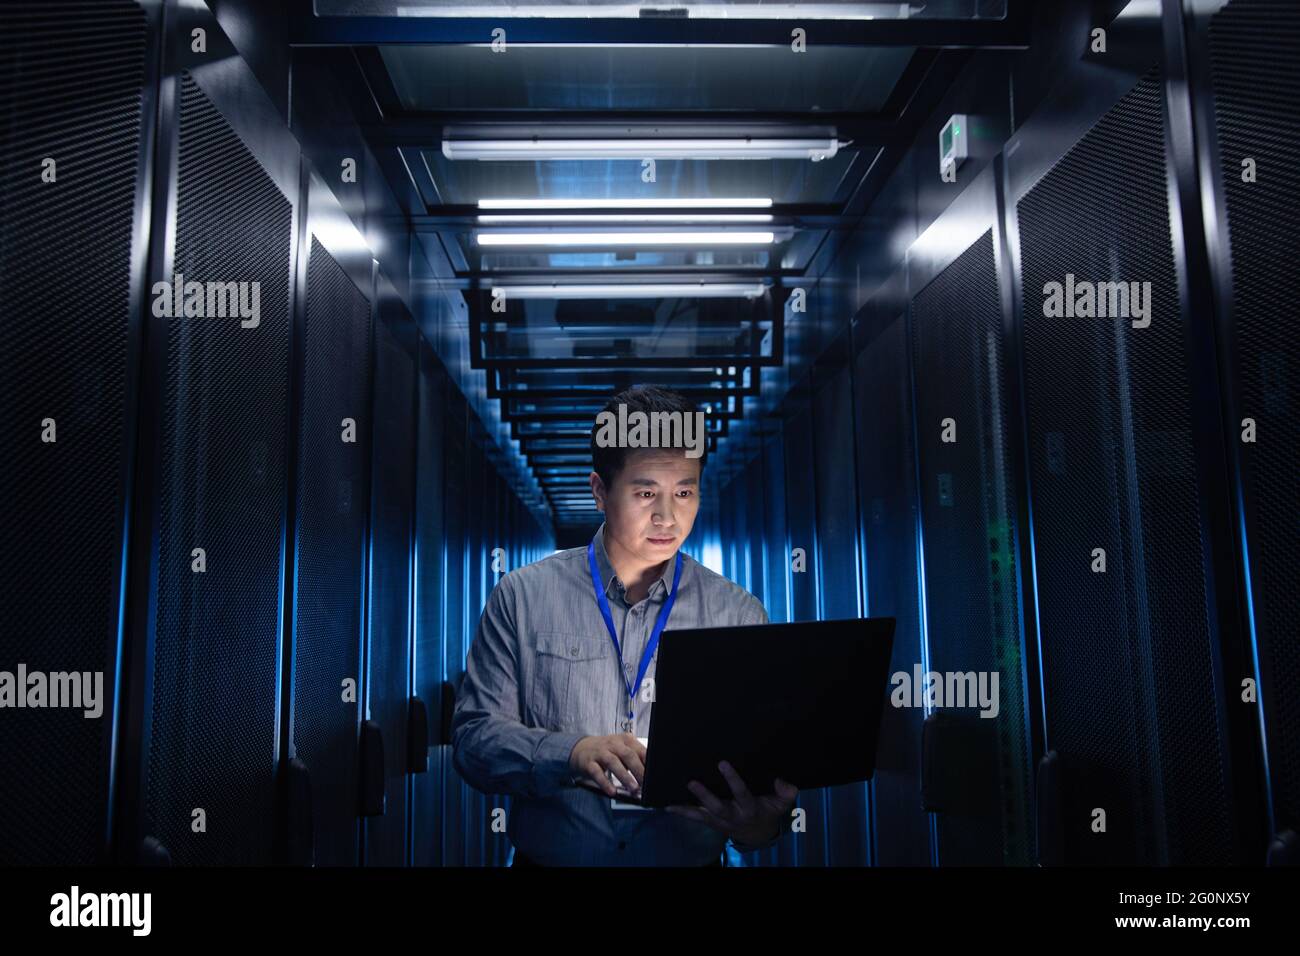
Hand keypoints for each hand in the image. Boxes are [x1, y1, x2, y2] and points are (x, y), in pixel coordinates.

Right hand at [568, 733, 645, 796]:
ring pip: (613, 762)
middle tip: (646, 784)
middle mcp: (613, 744)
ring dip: (625, 776)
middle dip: (639, 770)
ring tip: (633, 788)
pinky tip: (612, 791)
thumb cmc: (608, 751)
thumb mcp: (623, 750)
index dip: (648, 763)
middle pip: (628, 755)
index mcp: (626, 740)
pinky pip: (597, 773)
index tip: (654, 776)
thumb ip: (636, 760)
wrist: (582, 748)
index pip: (640, 750)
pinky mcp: (589, 763)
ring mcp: (600, 752)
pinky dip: (605, 783)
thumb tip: (650, 776)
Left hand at [665, 761, 797, 845]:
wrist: (758, 832)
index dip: (732, 779)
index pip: (741, 793)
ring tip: (672, 800)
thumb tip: (781, 780)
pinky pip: (695, 818)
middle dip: (705, 795)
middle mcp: (733, 816)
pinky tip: (667, 805)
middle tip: (692, 782)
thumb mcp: (782, 803)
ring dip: (688, 808)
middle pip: (718, 806)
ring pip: (702, 815)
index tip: (722, 763)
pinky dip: (681, 812)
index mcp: (750, 808)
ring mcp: (720, 821)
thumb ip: (786, 791)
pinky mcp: (711, 822)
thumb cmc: (768, 810)